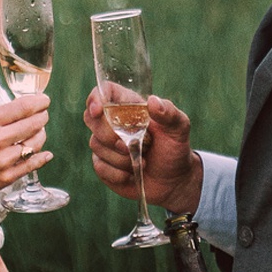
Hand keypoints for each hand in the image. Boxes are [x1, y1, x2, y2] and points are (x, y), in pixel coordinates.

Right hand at [0, 94, 50, 213]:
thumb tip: (24, 109)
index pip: (23, 107)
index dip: (39, 102)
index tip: (44, 100)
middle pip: (33, 123)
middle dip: (42, 117)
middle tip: (43, 115)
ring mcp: (1, 160)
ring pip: (35, 144)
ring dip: (41, 136)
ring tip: (39, 132)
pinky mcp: (5, 178)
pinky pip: (31, 165)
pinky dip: (41, 158)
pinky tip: (46, 154)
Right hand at [83, 90, 201, 211]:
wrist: (173, 180)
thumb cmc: (175, 148)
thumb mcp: (179, 128)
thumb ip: (169, 113)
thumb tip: (152, 101)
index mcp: (129, 105)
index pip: (105, 91)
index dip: (96, 97)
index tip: (98, 110)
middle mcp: (112, 121)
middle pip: (92, 118)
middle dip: (111, 135)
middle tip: (133, 145)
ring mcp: (105, 143)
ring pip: (96, 144)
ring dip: (121, 157)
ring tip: (141, 160)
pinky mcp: (103, 164)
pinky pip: (99, 166)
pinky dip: (117, 173)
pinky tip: (131, 173)